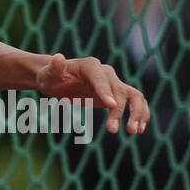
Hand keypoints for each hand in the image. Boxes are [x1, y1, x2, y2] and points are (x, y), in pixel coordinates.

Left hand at [35, 53, 149, 133]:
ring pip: (134, 95)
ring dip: (137, 112)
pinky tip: (139, 129)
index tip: (110, 105)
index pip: (100, 78)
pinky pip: (134, 102)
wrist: (57, 79)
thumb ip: (54, 68)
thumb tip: (58, 58)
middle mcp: (106, 73)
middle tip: (113, 130)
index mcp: (90, 66)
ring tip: (134, 131)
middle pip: (119, 90)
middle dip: (119, 110)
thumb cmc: (50, 76)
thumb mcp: (48, 74)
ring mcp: (113, 83)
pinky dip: (140, 114)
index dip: (106, 91)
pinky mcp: (116, 95)